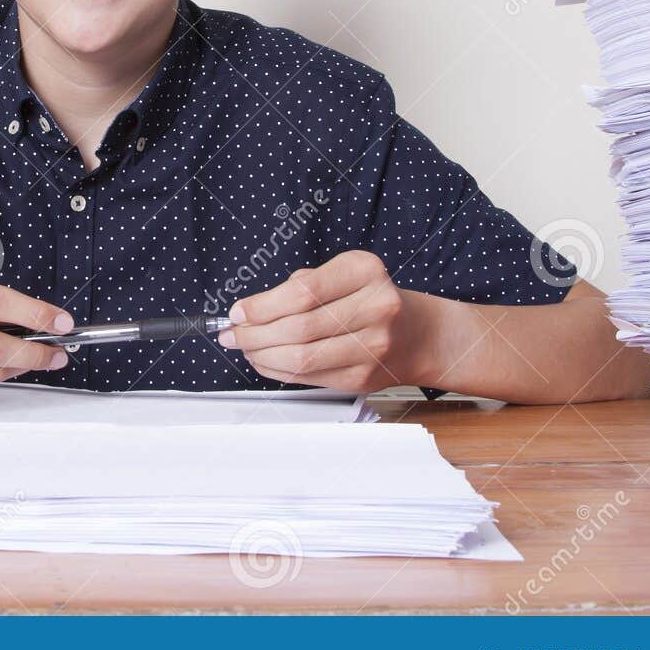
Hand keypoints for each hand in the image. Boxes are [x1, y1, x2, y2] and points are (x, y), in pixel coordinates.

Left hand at [218, 250, 414, 392]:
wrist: (416, 334)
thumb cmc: (368, 298)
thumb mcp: (342, 273)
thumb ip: (299, 287)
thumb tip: (249, 312)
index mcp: (365, 271)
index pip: (303, 291)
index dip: (263, 306)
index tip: (238, 312)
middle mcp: (375, 307)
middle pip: (299, 328)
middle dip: (255, 334)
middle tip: (233, 333)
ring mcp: (372, 346)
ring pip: (302, 358)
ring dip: (262, 355)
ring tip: (245, 347)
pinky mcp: (363, 377)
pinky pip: (309, 378)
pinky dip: (278, 370)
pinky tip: (265, 361)